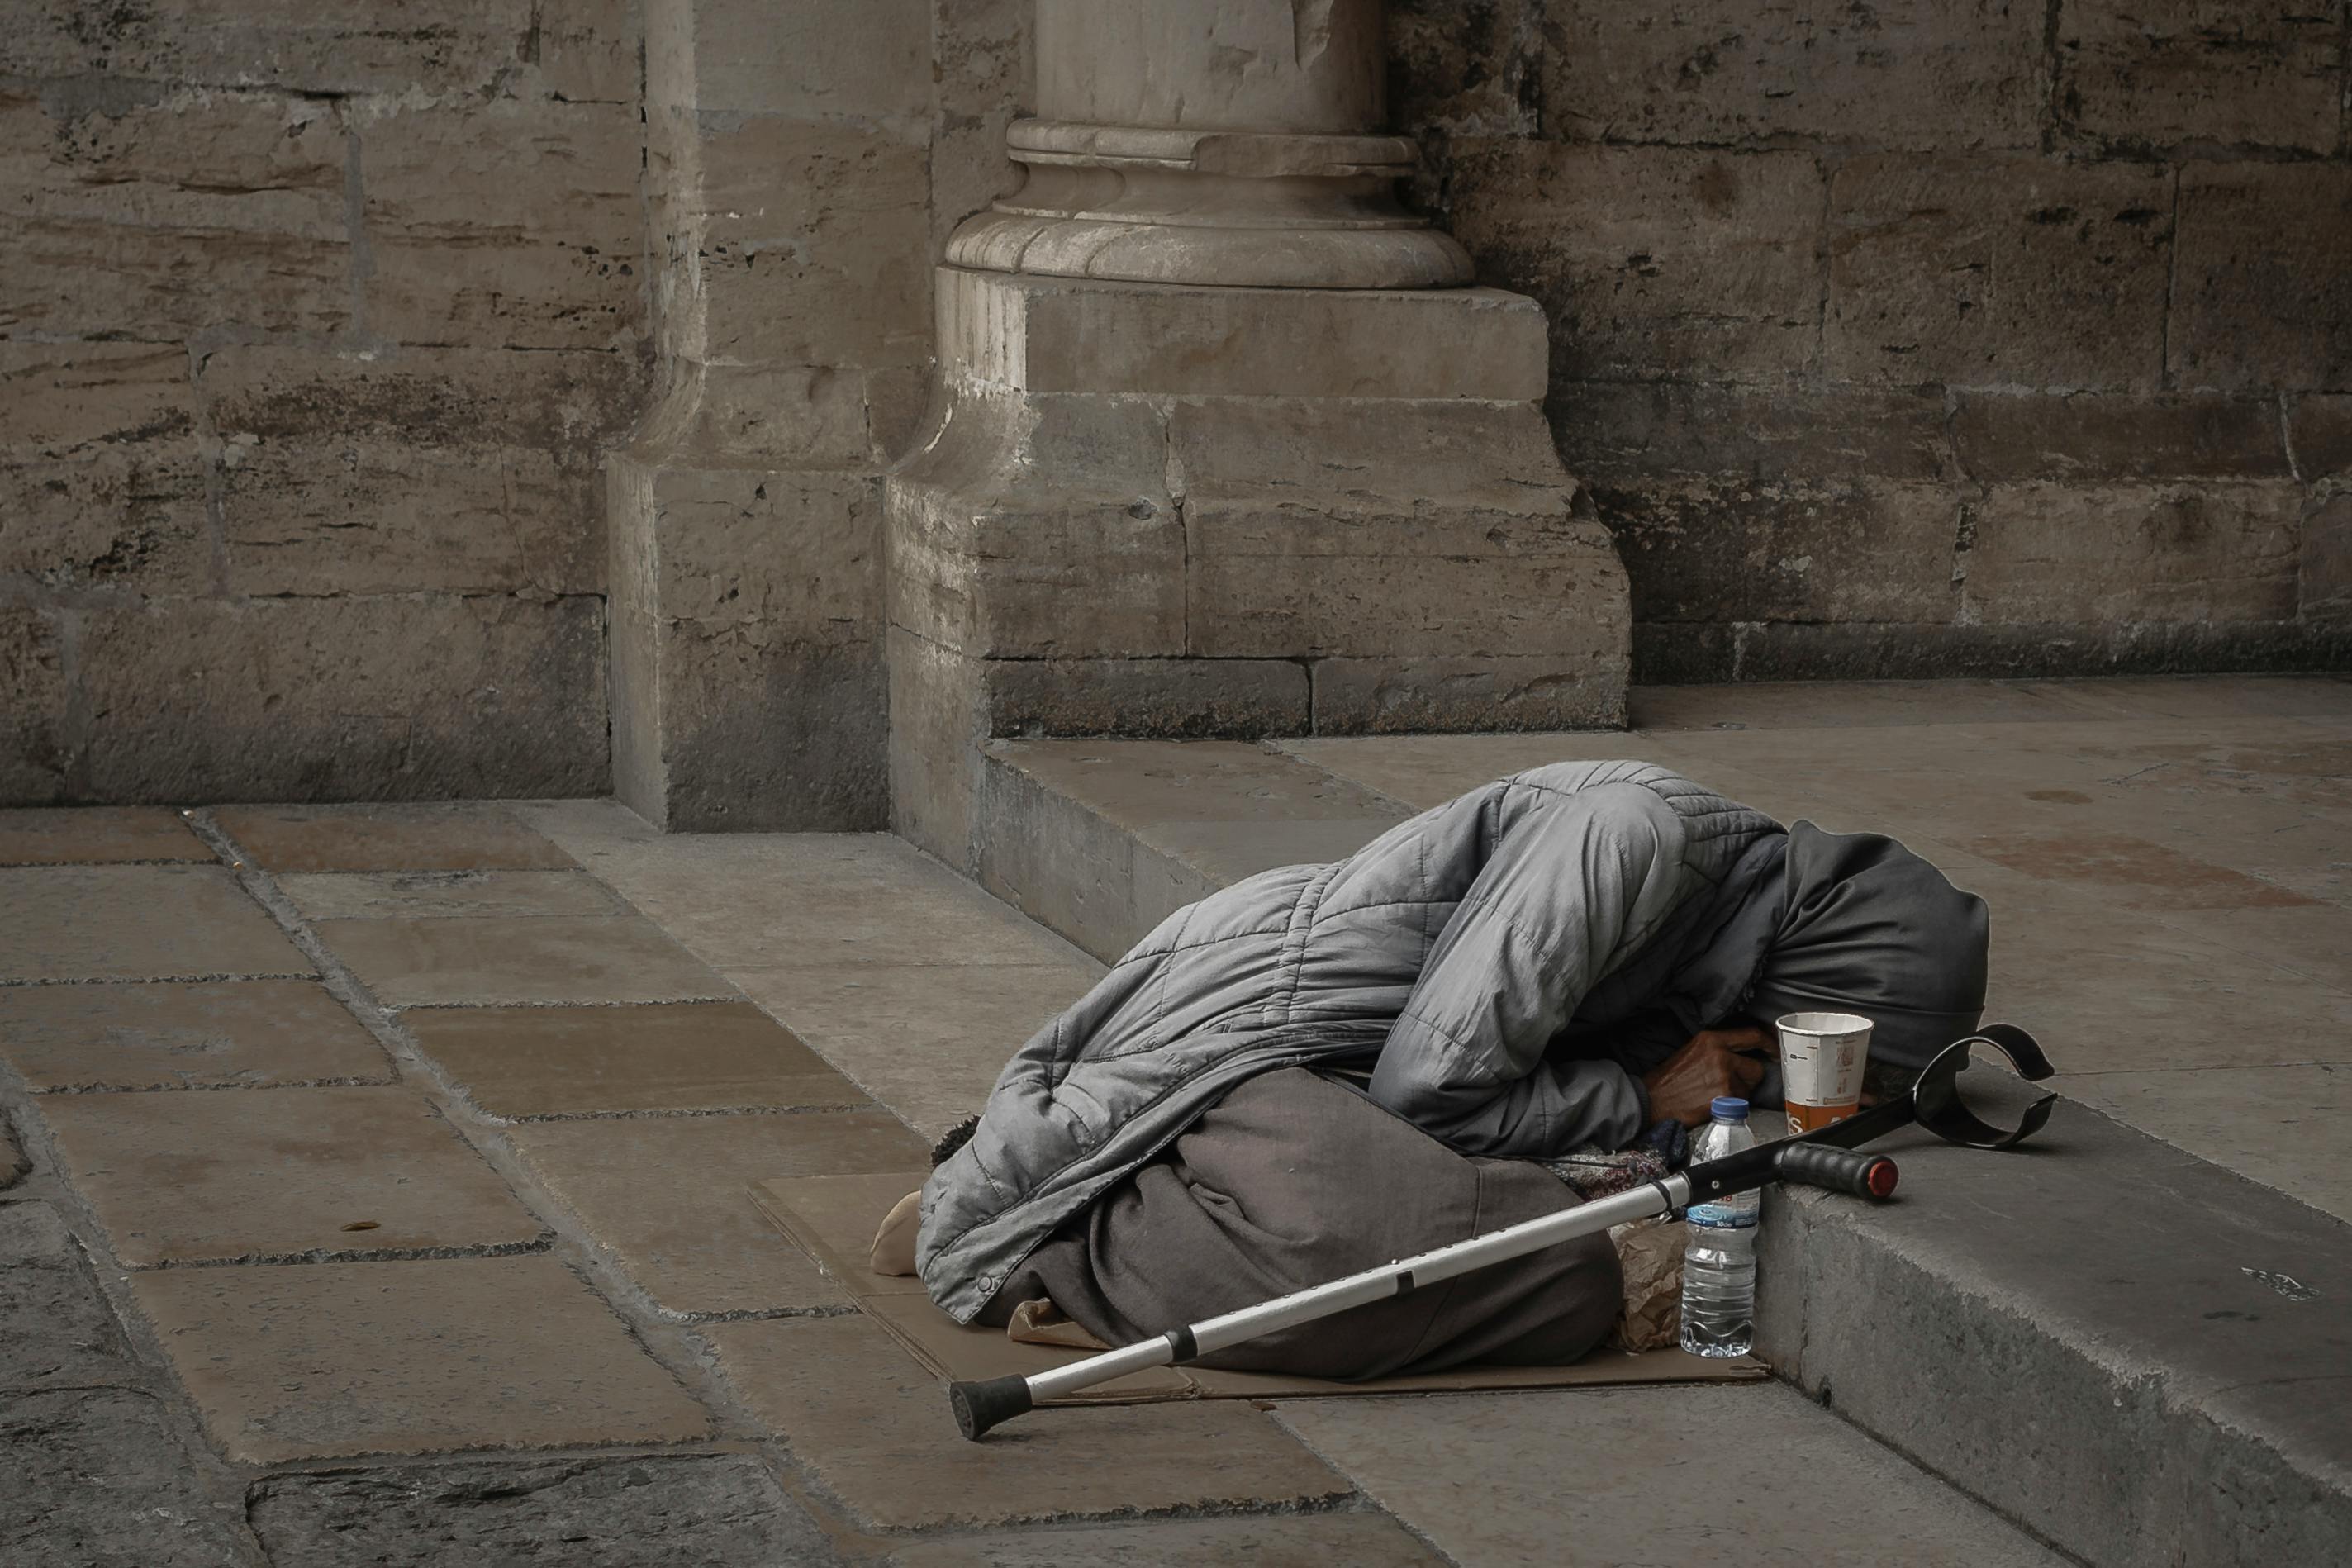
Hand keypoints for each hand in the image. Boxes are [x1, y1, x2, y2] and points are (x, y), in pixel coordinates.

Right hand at [1641, 1026, 1770, 1127]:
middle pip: (1756, 1067)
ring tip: (1716, 1094)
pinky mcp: (1725, 1097)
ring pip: (1749, 1088)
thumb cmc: (1669, 1080)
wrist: (1652, 1101)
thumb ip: (1717, 1049)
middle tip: (1731, 1085)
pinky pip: (1742, 1103)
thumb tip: (1742, 1054)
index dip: (1768, 1044)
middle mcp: (1720, 1054)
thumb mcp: (1692, 1051)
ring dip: (1739, 1094)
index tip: (1774, 1051)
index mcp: (1710, 1039)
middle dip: (1748, 1078)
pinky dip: (1732, 1106)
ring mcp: (1723, 1076)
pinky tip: (1714, 1104)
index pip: (1751, 1036)